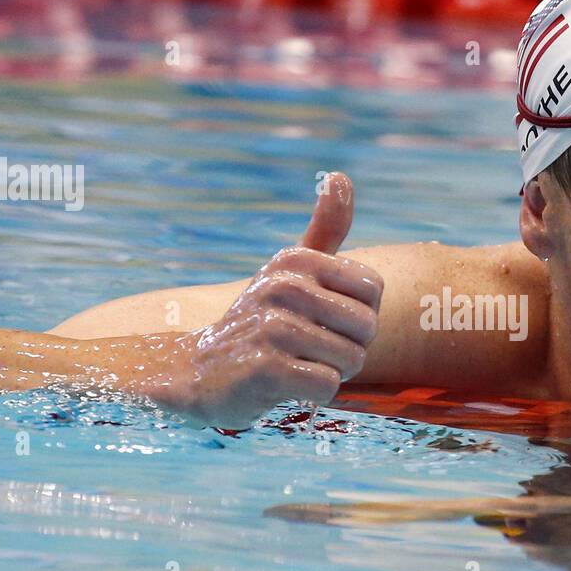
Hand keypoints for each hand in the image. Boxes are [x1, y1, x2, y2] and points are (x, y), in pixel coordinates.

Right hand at [155, 172, 382, 428]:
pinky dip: (313, 394)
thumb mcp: (290, 271)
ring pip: (351, 360)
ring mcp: (272, 327)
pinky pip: (327, 385)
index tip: (321, 319)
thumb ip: (323, 229)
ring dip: (330, 372)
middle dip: (348, 349)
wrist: (196, 372)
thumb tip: (339, 176)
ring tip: (294, 365)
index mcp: (295, 259)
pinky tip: (283, 385)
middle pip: (367, 328)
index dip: (358, 315)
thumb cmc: (261, 322)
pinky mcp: (265, 369)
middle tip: (307, 349)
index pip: (373, 290)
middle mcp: (282, 286)